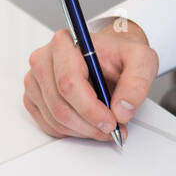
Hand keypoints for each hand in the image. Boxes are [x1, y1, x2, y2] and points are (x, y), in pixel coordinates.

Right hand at [23, 20, 156, 141]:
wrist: (109, 57)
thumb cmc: (118, 56)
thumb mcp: (141, 61)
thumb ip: (136, 83)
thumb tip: (121, 111)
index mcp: (64, 44)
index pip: (69, 84)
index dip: (91, 110)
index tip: (111, 121)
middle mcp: (43, 60)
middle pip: (60, 106)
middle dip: (90, 125)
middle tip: (112, 128)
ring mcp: (35, 80)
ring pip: (55, 119)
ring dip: (83, 131)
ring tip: (104, 125)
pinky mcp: (34, 98)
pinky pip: (49, 125)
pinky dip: (72, 131)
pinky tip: (87, 123)